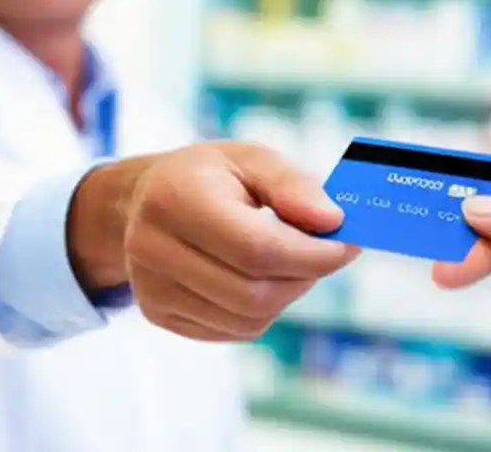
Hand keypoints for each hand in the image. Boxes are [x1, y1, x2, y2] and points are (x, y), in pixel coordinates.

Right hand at [69, 141, 358, 340]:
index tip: (348, 245)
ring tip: (290, 261)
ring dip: (286, 295)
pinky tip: (260, 278)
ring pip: (247, 319)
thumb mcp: (251, 159)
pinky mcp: (158, 314)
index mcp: (176, 199)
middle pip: (253, 293)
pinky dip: (262, 310)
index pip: (256, 248)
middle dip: (304, 277)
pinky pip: (233, 330)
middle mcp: (153, 248)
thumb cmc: (209, 176)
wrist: (142, 201)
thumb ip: (293, 185)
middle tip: (324, 253)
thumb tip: (333, 222)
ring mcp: (152, 288)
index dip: (311, 255)